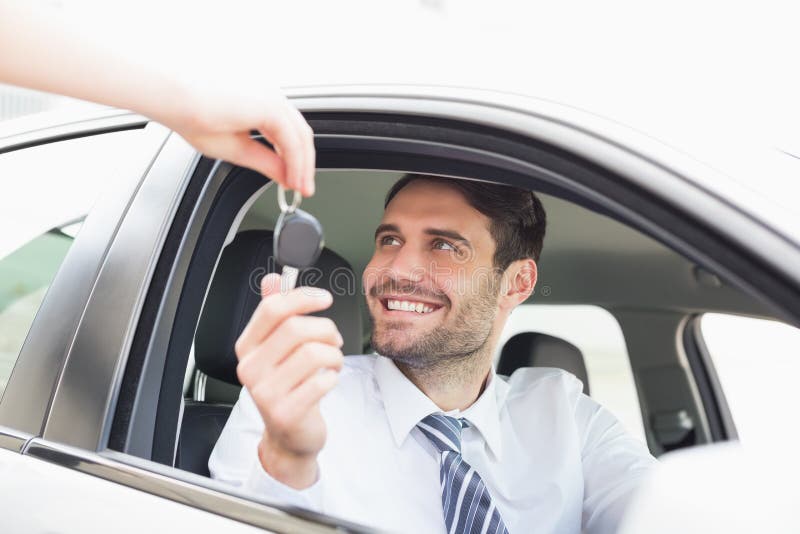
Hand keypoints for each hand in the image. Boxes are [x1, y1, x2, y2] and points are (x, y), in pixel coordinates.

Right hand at [157, 81, 315, 196]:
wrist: (174, 100)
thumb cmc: (192, 116)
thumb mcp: (238, 149)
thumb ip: (266, 162)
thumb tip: (287, 177)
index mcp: (260, 102)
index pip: (288, 132)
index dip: (296, 159)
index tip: (295, 181)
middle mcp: (270, 97)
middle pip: (300, 134)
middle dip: (305, 164)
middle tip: (304, 188)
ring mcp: (272, 98)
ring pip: (300, 137)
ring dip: (303, 166)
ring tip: (300, 187)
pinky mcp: (270, 105)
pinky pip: (292, 139)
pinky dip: (296, 162)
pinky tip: (292, 179)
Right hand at [234, 273, 343, 488]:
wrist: (289, 436)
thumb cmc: (287, 387)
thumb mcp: (276, 349)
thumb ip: (274, 313)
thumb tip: (272, 279)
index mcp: (247, 347)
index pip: (272, 309)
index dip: (303, 297)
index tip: (325, 299)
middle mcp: (251, 368)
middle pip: (297, 329)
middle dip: (327, 330)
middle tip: (334, 340)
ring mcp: (266, 393)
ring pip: (314, 353)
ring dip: (335, 355)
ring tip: (333, 362)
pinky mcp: (286, 412)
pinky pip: (322, 381)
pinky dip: (333, 377)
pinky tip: (328, 382)